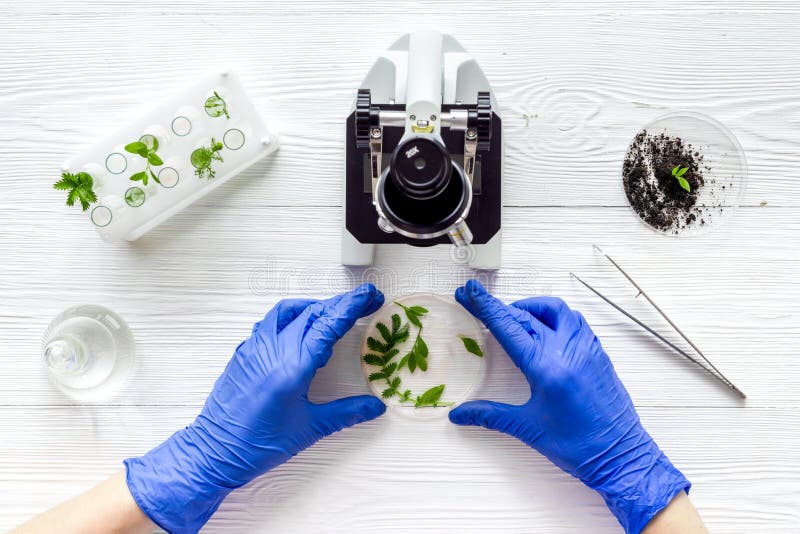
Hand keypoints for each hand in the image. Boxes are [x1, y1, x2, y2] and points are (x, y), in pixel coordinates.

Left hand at [124, 284, 385, 532]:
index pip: (327, 325)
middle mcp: (272, 350)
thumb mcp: (309, 429)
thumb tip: (375, 406)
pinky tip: (301, 334)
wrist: (214, 453)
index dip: (351, 306)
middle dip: (340, 304)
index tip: (369, 294)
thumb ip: (346, 413)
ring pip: (288, 312)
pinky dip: (291, 319)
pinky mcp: (243, 353)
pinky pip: (270, 324)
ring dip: (313, 307)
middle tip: (362, 302)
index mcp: (292, 366)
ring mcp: (254, 348)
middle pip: (311, 313)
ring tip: (333, 316)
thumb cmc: (258, 444)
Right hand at [450, 280, 689, 533]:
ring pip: (555, 311)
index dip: (486, 306)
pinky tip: (546, 327)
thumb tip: (459, 415)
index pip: (509, 327)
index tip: (471, 291)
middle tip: (477, 300)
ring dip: (531, 306)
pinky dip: (555, 317)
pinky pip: (575, 322)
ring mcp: (586, 349)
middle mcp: (568, 351)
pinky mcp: (598, 354)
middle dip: (498, 306)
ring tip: (512, 313)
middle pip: (526, 316)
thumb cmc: (578, 446)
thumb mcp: (528, 428)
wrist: (622, 457)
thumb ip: (490, 415)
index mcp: (547, 368)